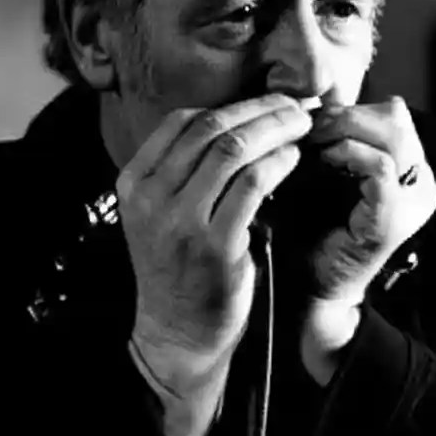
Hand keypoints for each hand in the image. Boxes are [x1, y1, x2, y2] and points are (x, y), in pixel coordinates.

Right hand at [118, 93, 310, 394]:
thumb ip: (182, 171)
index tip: (265, 102)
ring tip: (301, 125)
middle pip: (211, 128)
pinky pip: (254, 185)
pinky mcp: (215, 245)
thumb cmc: (179, 267)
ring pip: (234, 149)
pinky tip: (295, 158)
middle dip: (260, 109)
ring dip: (275, 130)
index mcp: (134, 181)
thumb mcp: (160, 213)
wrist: (177, 333)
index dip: (231, 104)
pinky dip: (279, 163)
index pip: (182, 121)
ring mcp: (181, 221)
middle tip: (294, 105)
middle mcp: (151, 197)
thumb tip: (234, 120)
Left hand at [300, 97, 435, 377]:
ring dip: (345, 131)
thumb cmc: (310, 228)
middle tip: (310, 127)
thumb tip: (313, 99)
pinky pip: (382, 168)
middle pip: (396, 117)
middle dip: (346, 115)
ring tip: (314, 143)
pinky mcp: (395, 219)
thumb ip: (331, 138)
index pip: (391, 113)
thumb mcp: (324, 172)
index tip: (310, 118)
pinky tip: (321, 162)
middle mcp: (420, 184)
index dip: (348, 108)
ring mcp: (412, 202)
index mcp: (409, 170)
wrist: (308, 289)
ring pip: (393, 135)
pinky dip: (349, 155)